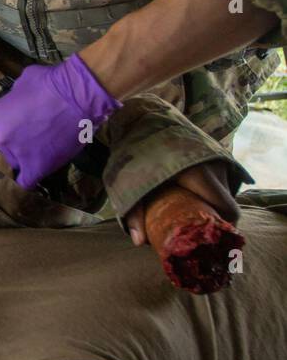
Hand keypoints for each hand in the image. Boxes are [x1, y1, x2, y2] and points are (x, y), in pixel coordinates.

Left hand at [0, 54, 120, 188]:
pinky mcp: (37, 167)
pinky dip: (30, 178)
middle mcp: (0, 138)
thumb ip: (13, 99)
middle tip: (33, 132)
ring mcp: (18, 154)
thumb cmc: (50, 82)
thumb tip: (18, 102)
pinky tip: (37, 170)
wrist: (78, 97)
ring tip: (44, 145)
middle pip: (1, 147)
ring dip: (25, 156)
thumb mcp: (22, 83)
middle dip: (14, 140)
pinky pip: (27, 181)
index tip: (3, 129)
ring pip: (15, 162)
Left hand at [123, 161, 240, 246]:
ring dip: (213, 202)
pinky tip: (193, 195)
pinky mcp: (215, 151)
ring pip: (225, 190)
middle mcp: (215, 166)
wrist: (142, 116)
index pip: (228, 210)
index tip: (207, 237)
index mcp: (200, 174)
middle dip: (215, 217)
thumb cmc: (136, 151)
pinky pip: (220, 178)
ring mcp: (217, 156)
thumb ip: (135, 212)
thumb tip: (139, 242)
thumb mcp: (131, 183)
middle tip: (196, 228)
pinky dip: (211, 190)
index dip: (222, 227)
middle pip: (227, 202)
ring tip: (192, 211)